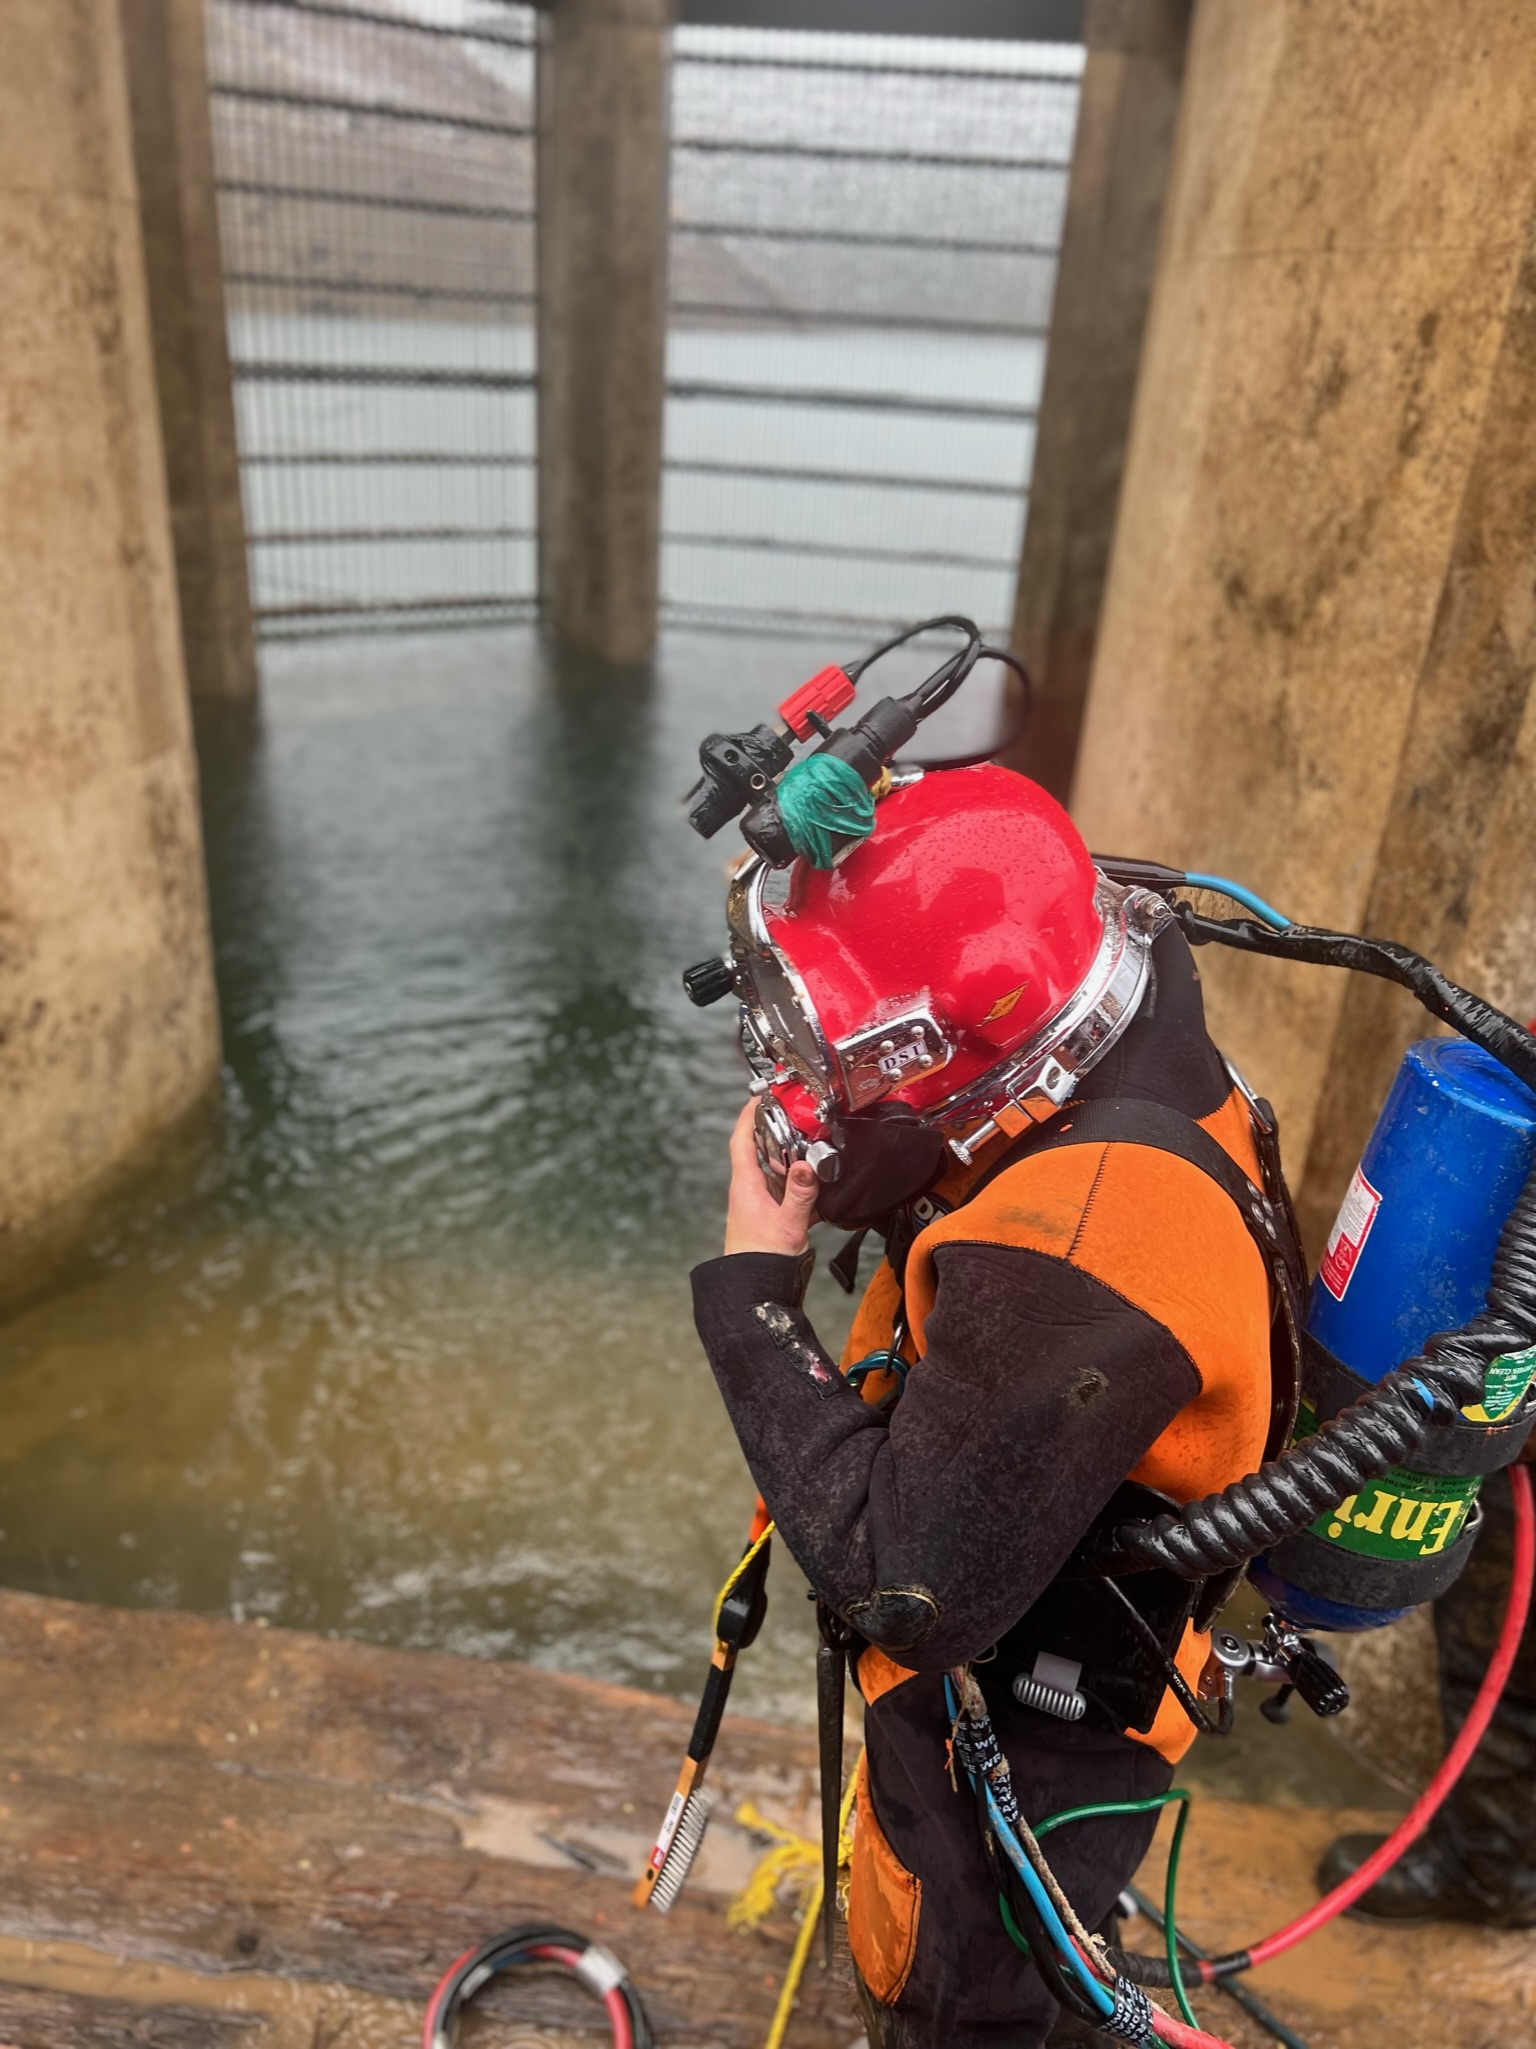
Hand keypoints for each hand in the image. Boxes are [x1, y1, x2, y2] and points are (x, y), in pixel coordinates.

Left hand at [723, 1101, 818, 1256]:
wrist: (755, 1291)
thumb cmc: (761, 1262)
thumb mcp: (787, 1226)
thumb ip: (800, 1195)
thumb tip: (807, 1166)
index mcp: (746, 1186)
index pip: (742, 1139)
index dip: (749, 1114)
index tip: (761, 1096)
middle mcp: (750, 1190)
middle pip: (761, 1149)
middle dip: (780, 1131)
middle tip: (799, 1117)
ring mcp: (761, 1203)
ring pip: (777, 1170)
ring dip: (794, 1159)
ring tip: (816, 1148)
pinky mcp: (772, 1216)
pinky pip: (788, 1191)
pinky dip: (802, 1185)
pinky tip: (820, 1188)